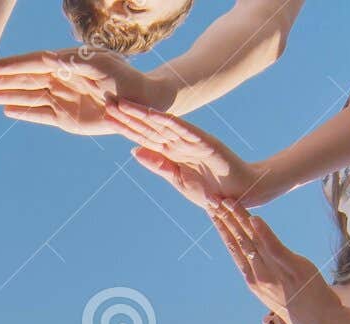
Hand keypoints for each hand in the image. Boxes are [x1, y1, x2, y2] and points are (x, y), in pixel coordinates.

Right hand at [0, 49, 172, 136]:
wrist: (139, 102)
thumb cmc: (124, 79)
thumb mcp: (102, 66)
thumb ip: (76, 63)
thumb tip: (50, 59)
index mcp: (67, 64)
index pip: (35, 63)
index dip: (14, 65)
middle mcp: (60, 80)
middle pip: (26, 80)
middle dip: (3, 81)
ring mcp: (61, 99)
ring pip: (29, 98)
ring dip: (8, 97)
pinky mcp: (65, 118)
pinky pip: (40, 115)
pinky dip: (25, 113)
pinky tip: (6, 110)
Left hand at [104, 100, 270, 207]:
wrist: (242, 193)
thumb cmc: (212, 190)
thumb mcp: (179, 180)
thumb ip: (159, 165)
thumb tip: (134, 151)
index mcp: (172, 152)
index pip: (145, 137)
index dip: (126, 127)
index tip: (107, 116)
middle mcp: (180, 142)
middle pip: (150, 127)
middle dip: (129, 116)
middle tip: (108, 102)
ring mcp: (194, 142)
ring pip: (165, 125)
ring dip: (145, 115)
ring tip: (126, 105)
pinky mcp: (209, 145)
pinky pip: (190, 133)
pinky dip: (176, 125)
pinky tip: (161, 116)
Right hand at [211, 200, 342, 323]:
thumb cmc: (303, 307)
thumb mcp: (280, 290)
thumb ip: (269, 273)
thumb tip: (263, 259)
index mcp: (254, 279)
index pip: (234, 249)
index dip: (222, 229)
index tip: (212, 211)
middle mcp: (258, 276)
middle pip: (237, 242)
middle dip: (223, 219)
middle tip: (211, 199)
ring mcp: (274, 274)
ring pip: (251, 242)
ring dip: (238, 220)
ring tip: (227, 202)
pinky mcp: (293, 270)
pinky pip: (274, 249)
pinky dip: (264, 233)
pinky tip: (254, 219)